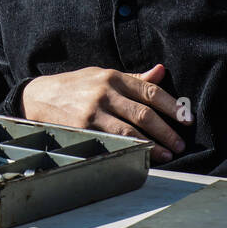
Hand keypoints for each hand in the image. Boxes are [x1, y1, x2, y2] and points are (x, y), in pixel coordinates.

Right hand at [20, 63, 188, 163]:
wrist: (39, 97)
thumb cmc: (76, 86)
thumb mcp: (102, 75)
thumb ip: (133, 78)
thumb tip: (160, 71)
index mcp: (112, 77)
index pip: (150, 91)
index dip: (172, 106)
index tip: (186, 119)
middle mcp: (104, 93)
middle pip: (144, 114)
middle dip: (166, 132)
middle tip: (179, 144)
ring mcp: (93, 113)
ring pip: (130, 132)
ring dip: (152, 146)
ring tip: (166, 154)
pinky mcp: (84, 130)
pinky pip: (113, 143)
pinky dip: (130, 151)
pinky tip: (141, 156)